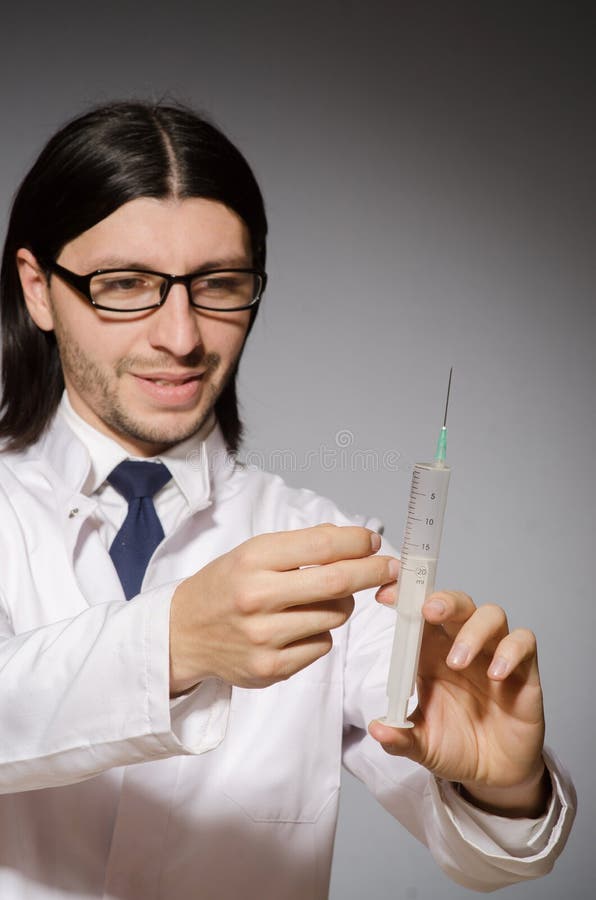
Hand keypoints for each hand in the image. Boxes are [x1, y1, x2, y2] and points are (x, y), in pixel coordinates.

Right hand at [170, 523, 396, 693]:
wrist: (183, 633)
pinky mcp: (271, 668)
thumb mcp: (251, 553)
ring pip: (335, 616)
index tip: (373, 541)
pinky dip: (321, 633)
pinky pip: (322, 646)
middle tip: (390, 567)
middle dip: (372, 571)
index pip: (321, 546)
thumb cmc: (224, 586)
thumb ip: (301, 546)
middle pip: (336, 582)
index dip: (356, 542)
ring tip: (318, 600)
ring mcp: (264, 637)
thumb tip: (356, 541)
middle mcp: (257, 598)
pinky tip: (297, 627)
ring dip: (340, 605)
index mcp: (252, 560)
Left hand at [369, 588, 549, 817]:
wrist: (494, 775)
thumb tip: (377, 730)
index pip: (419, 615)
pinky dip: (511, 650)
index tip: (387, 596)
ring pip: (491, 614)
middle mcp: (463, 646)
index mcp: (432, 655)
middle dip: (443, 600)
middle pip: (457, 603)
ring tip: (458, 662)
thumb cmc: (455, 747)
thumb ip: (400, 737)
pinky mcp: (524, 671)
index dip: (406, 599)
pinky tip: (496, 674)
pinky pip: (524, 642)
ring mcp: (494, 655)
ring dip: (473, 631)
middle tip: (429, 612)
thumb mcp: (422, 746)